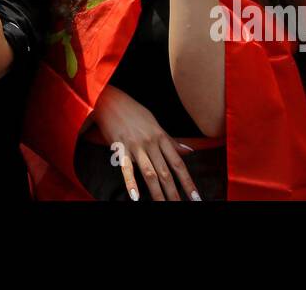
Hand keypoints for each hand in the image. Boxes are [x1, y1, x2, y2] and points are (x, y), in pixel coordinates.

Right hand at [91, 84, 197, 200]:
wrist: (111, 100)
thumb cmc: (134, 111)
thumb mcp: (155, 123)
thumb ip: (171, 140)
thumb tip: (189, 151)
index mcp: (161, 137)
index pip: (178, 163)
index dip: (187, 181)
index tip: (195, 197)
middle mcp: (151, 143)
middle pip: (165, 172)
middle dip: (174, 192)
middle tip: (181, 206)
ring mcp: (135, 146)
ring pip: (149, 173)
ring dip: (157, 192)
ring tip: (163, 206)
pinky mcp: (120, 148)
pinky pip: (127, 168)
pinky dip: (131, 183)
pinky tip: (135, 197)